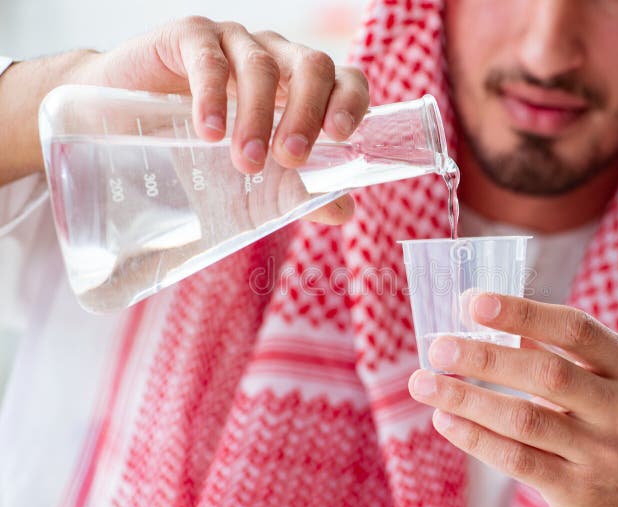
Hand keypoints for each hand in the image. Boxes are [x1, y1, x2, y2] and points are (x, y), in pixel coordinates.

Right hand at [2, 17, 367, 224]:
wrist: (118, 121)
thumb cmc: (198, 150)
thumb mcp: (252, 177)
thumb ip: (298, 191)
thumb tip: (342, 210)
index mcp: (300, 85)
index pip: (344, 78)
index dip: (350, 101)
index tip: (339, 136)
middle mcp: (275, 56)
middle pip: (311, 68)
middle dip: (306, 114)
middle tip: (291, 157)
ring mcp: (233, 42)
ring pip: (261, 67)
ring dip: (258, 116)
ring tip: (247, 161)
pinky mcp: (189, 36)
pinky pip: (209, 58)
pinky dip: (212, 96)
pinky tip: (209, 132)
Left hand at [408, 293, 617, 506]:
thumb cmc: (605, 428)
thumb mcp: (599, 386)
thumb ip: (551, 353)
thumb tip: (478, 316)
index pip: (575, 329)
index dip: (522, 312)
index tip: (473, 301)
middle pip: (547, 373)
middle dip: (484, 358)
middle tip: (438, 348)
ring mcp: (602, 452)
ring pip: (524, 419)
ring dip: (466, 398)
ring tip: (423, 383)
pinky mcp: (577, 490)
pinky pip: (517, 460)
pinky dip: (474, 438)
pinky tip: (444, 420)